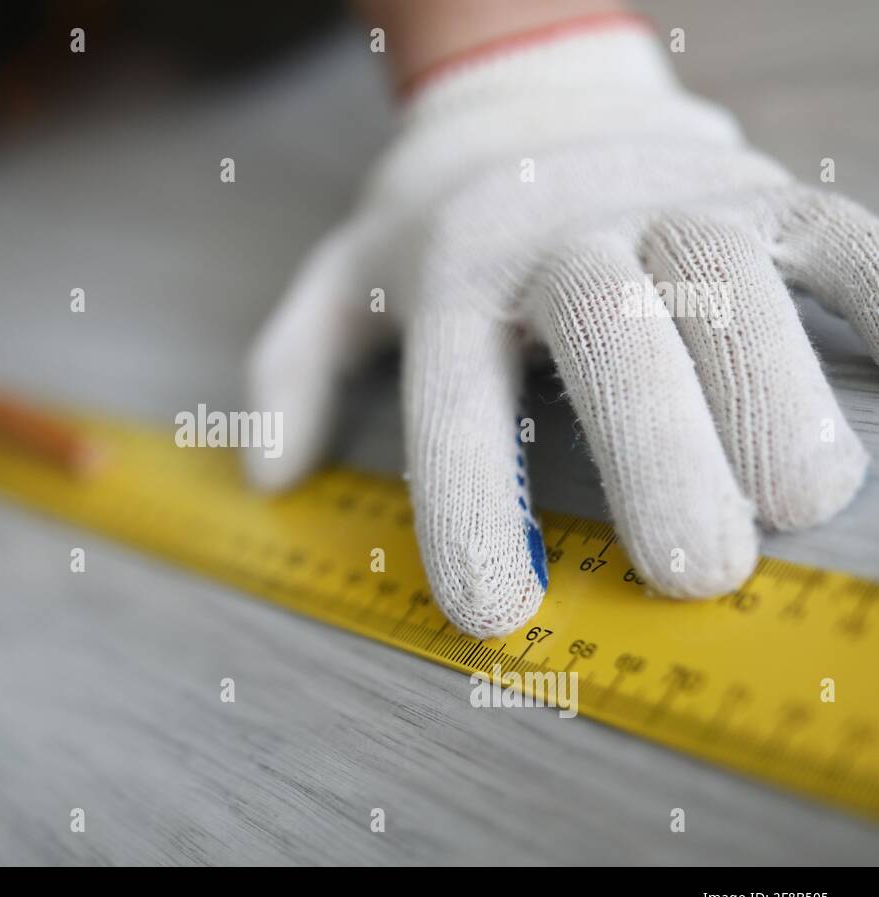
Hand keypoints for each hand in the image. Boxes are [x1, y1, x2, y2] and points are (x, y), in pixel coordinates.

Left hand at [243, 21, 875, 636]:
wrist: (530, 96)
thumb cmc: (435, 227)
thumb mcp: (337, 284)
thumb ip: (288, 372)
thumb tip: (267, 477)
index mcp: (451, 276)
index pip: (456, 398)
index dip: (473, 505)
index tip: (494, 612)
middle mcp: (559, 232)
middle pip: (610, 333)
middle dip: (656, 452)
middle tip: (692, 572)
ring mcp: (669, 200)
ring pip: (729, 283)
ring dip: (771, 391)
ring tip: (799, 499)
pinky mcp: (761, 188)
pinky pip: (835, 238)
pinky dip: (875, 300)